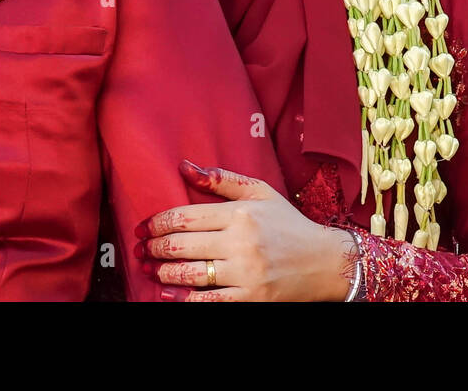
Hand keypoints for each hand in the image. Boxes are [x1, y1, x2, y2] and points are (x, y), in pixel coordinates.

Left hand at [135, 160, 359, 301]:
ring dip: (163, 273)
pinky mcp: (250, 298)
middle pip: (182, 245)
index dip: (157, 222)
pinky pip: (207, 301)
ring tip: (151, 270)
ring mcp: (246, 273)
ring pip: (190, 274)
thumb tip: (185, 167)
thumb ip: (222, 180)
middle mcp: (241, 242)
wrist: (325, 262)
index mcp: (241, 213)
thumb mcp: (260, 193)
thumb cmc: (289, 224)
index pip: (185, 217)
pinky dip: (183, 299)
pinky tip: (168, 295)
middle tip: (142, 249)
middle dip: (154, 248)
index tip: (144, 227)